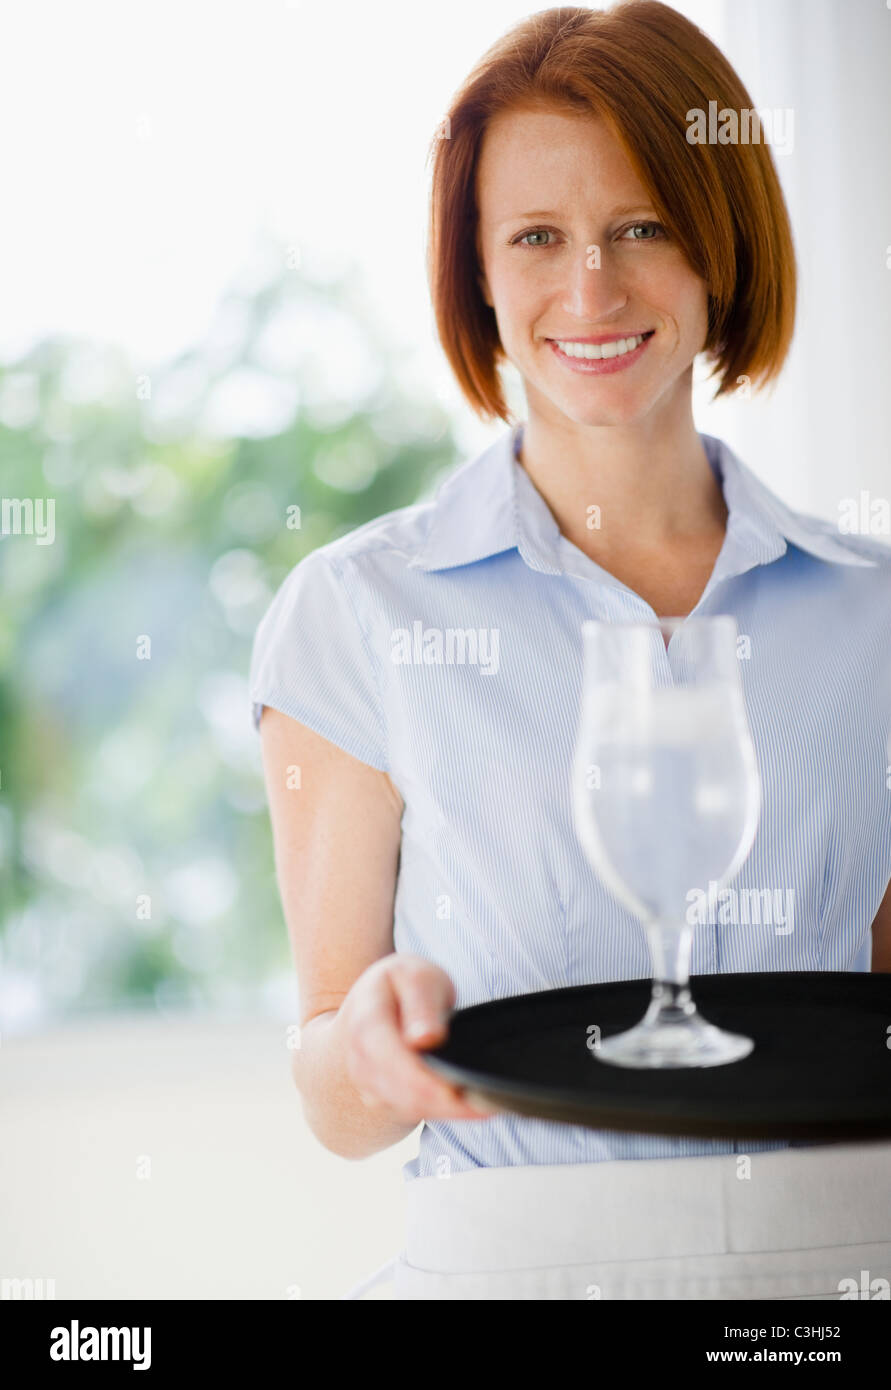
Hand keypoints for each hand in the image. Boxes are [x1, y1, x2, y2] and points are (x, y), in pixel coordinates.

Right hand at [339, 953, 498, 1124]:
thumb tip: (425, 1038)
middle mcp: (360, 1059)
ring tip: (486, 1104)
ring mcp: (366, 1082)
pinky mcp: (379, 1098)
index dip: (429, 1084)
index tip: (465, 1092)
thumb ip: (421, 1004)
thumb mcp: (416, 976)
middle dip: (447, 1104)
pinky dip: (440, 1111)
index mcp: (367, 1022)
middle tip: (491, 1104)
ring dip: (447, 1111)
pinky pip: (411, 1112)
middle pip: (403, 1094)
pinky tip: (466, 1103)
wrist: (374, 998)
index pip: (395, 1062)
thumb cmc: (402, 985)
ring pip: (409, 1109)